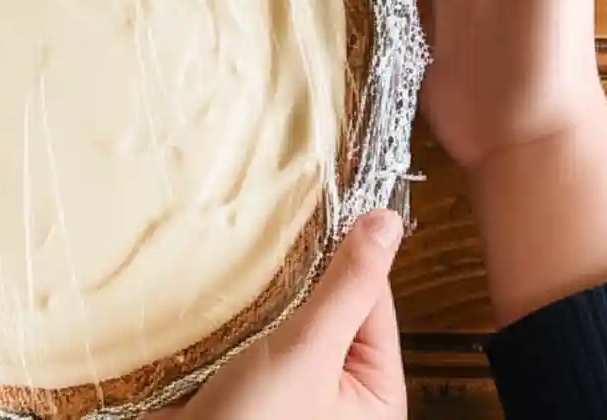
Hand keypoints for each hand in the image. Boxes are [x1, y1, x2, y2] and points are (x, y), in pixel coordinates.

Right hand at [151, 210, 404, 419]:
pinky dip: (238, 315)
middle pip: (330, 309)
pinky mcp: (252, 388)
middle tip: (271, 233)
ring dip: (263, 295)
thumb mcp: (307, 353)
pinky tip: (220, 293)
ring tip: (242, 259)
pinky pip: (254, 337)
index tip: (320, 211)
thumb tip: (385, 224)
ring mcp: (295, 392)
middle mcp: (341, 395)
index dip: (347, 259)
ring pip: (287, 319)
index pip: (373, 303)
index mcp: (377, 394)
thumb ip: (347, 288)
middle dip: (298, 278)